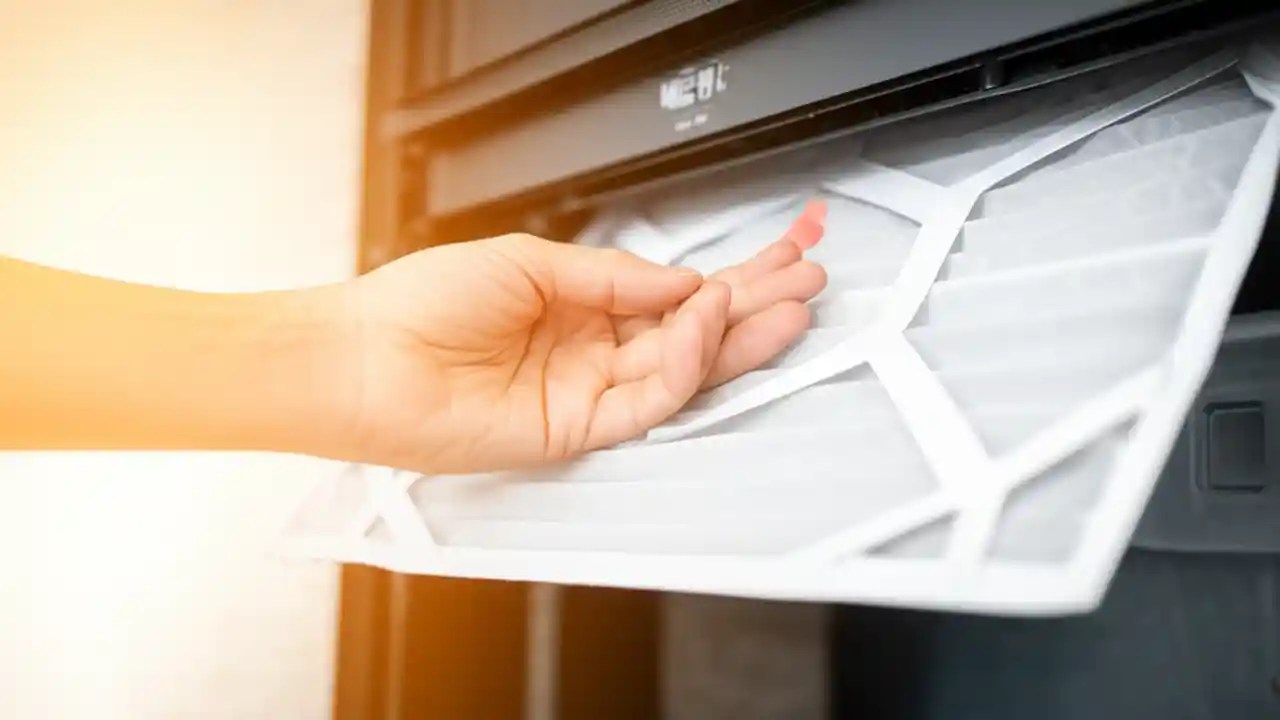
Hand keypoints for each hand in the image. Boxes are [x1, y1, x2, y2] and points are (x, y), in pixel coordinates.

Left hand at [339, 202, 826, 473]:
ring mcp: (588, 391)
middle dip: (755, 303)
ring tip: (781, 305)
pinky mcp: (577, 430)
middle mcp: (592, 349)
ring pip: (682, 367)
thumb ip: (613, 276)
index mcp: (582, 302)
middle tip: (807, 280)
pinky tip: (703, 326)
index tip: (780, 248)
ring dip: (736, 335)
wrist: (365, 359)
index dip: (732, 270)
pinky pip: (646, 399)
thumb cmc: (422, 304)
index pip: (675, 288)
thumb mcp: (529, 261)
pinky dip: (680, 362)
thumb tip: (680, 281)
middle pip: (692, 329)